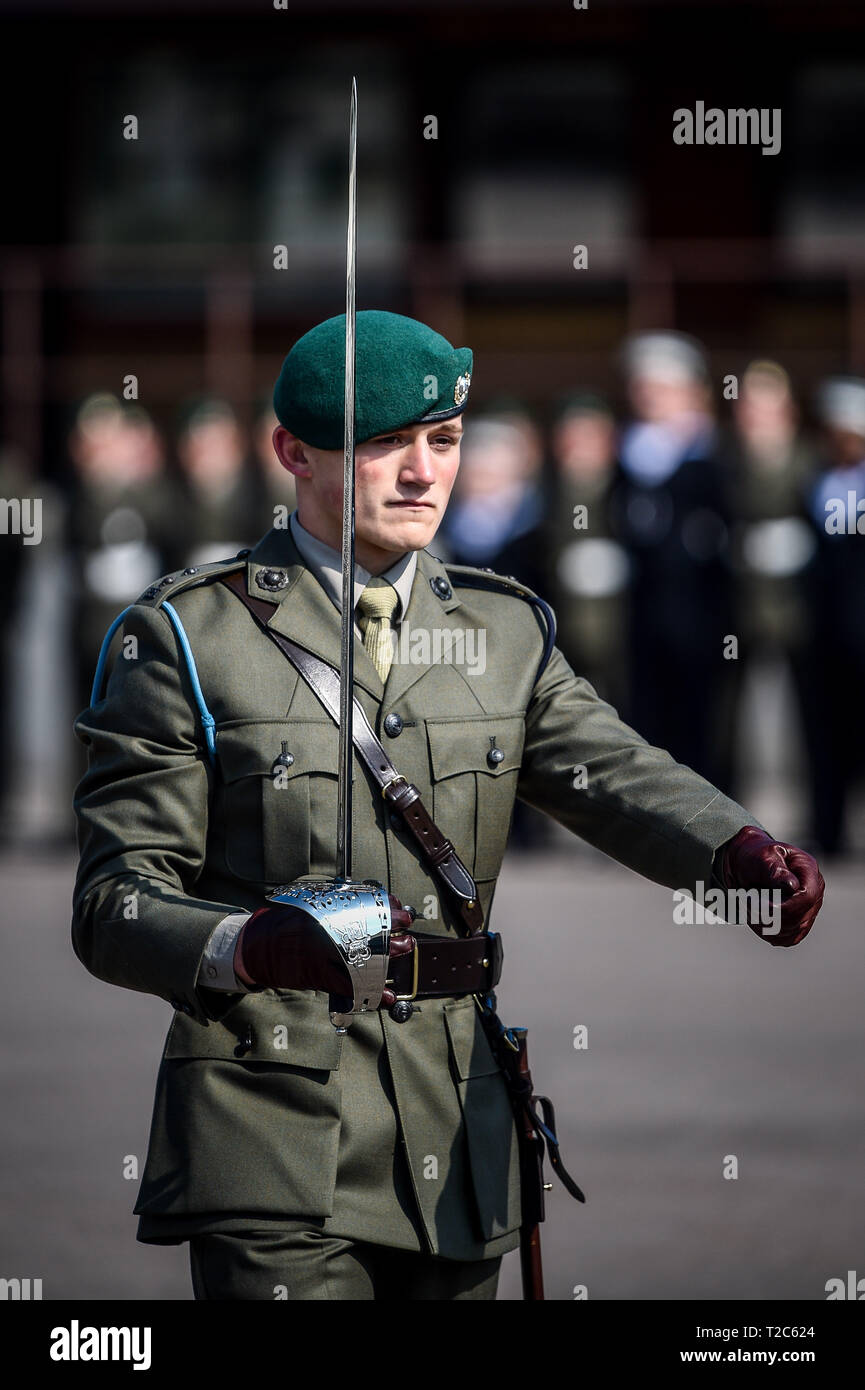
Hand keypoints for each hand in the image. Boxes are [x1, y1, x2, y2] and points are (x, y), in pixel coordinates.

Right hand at [234, 891, 414, 995]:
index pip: (361, 905)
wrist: (254, 947)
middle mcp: (325, 930)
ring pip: (364, 956)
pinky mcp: (319, 976)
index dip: (384, 907)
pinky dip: (371, 993)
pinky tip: (386, 996)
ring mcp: (323, 955)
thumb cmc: (281, 924)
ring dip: (388, 955)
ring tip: (403, 949)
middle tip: (404, 932)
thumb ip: (331, 903)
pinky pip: (350, 987)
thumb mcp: (305, 903)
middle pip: (368, 930)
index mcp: (321, 910)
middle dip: (391, 931)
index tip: (398, 906)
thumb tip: (366, 899)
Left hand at [721, 826, 824, 946]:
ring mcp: (809, 910)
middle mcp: (815, 892)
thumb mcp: (761, 858)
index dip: (782, 905)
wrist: (747, 866)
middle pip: (798, 918)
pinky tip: (755, 915)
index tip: (754, 901)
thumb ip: (775, 871)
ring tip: (749, 903)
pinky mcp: (798, 925)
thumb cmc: (754, 857)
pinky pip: (784, 939)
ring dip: (763, 922)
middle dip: (767, 914)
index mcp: (809, 870)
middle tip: (746, 900)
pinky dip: (765, 931)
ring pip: (790, 931)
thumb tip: (792, 886)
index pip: (806, 897)